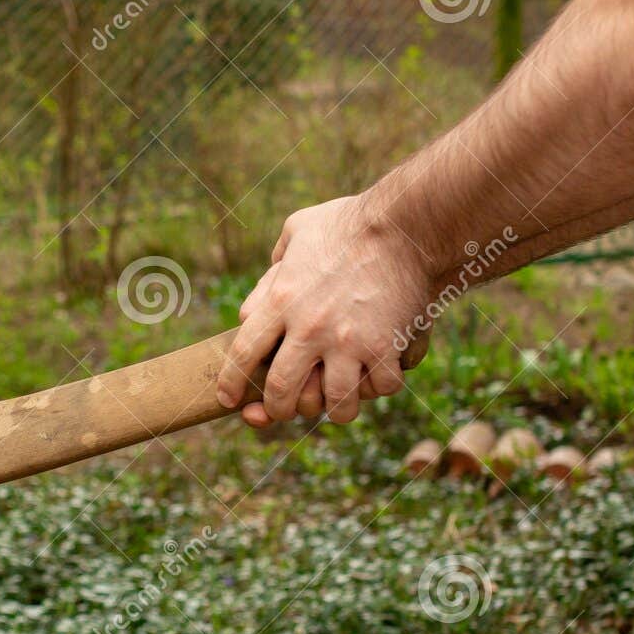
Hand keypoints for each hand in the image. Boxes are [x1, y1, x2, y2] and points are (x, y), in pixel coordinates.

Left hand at [215, 195, 437, 425]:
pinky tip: (378, 377)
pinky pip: (380, 387)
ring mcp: (348, 341)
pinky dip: (379, 387)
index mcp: (282, 300)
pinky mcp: (385, 347)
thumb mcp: (298, 231)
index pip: (243, 353)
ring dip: (334, 408)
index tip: (227, 399)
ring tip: (336, 403)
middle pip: (282, 389)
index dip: (231, 383)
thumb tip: (251, 305)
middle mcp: (310, 327)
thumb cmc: (351, 223)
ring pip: (334, 402)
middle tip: (282, 411)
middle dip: (278, 410)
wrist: (406, 224)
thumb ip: (273, 269)